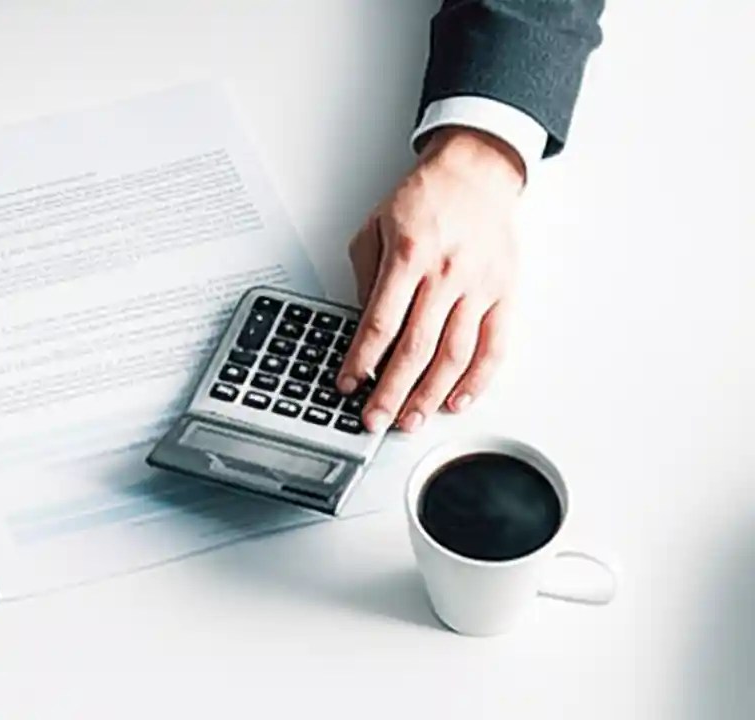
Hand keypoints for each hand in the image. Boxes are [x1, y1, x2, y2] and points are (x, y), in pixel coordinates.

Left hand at [339, 127, 523, 432]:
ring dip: (430, 395)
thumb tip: (364, 328)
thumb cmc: (424, 199)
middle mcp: (447, 274)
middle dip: (392, 391)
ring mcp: (479, 287)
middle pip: (416, 348)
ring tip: (410, 420)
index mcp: (410, 256)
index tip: (348, 384)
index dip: (362, 360)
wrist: (475, 174)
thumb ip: (366, 277)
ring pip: (455, 355)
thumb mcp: (375, 228)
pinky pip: (494, 346)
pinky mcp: (504, 294)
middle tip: (375, 420)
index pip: (381, 322)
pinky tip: (457, 400)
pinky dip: (477, 380)